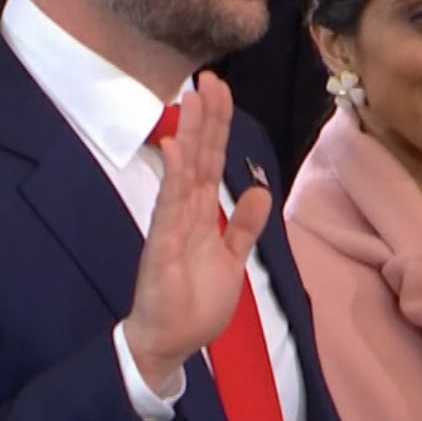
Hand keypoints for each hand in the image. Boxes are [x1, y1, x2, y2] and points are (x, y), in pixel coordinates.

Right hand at [126, 74, 272, 393]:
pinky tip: (175, 148)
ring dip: (189, 134)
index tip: (222, 92)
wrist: (170, 341)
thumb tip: (260, 191)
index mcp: (203, 214)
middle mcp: (185, 212)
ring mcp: (171, 225)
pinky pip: (168, 205)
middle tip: (209, 79)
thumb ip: (244, 227)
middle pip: (198, 156)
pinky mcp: (162, 244)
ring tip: (193, 99)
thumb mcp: (232, 259)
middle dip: (205, 118)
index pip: (212, 161)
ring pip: (183, 171)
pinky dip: (172, 176)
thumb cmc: (194, 302)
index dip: (218, 127)